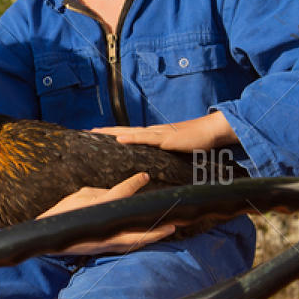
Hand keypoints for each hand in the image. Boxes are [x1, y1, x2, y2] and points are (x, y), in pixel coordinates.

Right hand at [36, 172, 175, 256]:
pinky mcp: (104, 248)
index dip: (134, 183)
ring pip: (135, 241)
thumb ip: (100, 193)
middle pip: (137, 229)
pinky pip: (127, 246)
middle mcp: (106, 227)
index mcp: (98, 208)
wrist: (49, 237)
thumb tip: (116, 193)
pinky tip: (149, 238)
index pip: (121, 193)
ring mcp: (106, 241)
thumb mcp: (80, 196)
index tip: (145, 176)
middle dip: (156, 227)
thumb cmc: (63, 213)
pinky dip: (140, 241)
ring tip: (169, 230)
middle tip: (174, 223)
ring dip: (153, 236)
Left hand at [92, 111, 237, 152]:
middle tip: (87, 131)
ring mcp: (158, 134)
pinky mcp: (166, 139)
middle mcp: (152, 132)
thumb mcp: (176, 151)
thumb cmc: (196, 142)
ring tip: (95, 132)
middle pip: (124, 131)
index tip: (96, 135)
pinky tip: (120, 139)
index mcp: (153, 136)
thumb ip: (165, 157)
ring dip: (112, 133)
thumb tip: (156, 167)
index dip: (112, 134)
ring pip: (130, 133)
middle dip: (105, 132)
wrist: (211, 131)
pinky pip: (146, 138)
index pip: (128, 134)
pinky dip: (132, 139)